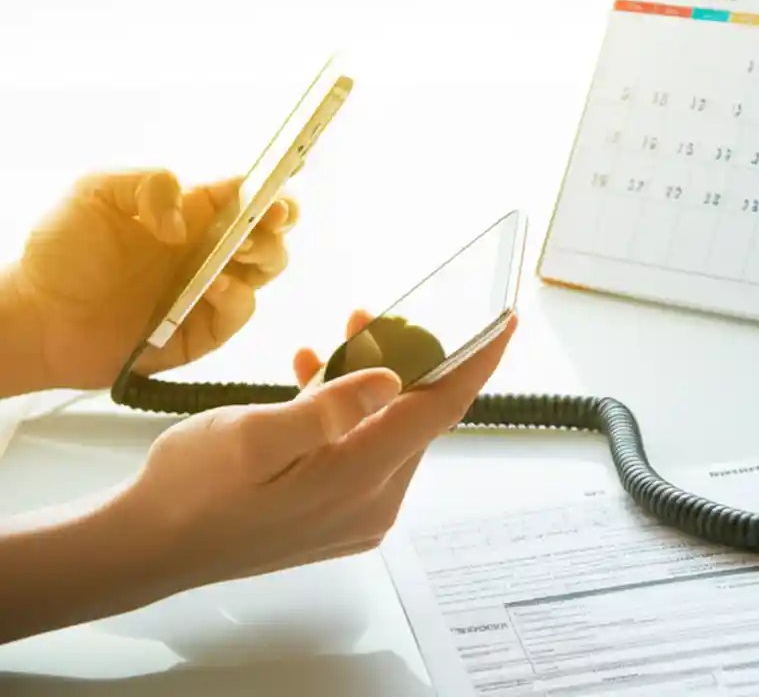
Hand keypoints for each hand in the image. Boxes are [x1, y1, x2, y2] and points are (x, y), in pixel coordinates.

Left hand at [12, 169, 297, 389]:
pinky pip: (241, 311)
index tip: (271, 191)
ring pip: (267, 269)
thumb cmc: (62, 252)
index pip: (246, 194)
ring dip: (267, 256)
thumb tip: (184, 223)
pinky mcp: (206, 329)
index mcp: (191, 212)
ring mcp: (210, 289)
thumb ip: (148, 184)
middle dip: (278, 221)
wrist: (40, 317)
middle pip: (270, 231)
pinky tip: (213, 287)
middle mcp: (207, 248)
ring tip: (241, 251)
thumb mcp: (95, 192)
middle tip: (263, 221)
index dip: (269, 189)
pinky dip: (237, 297)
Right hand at [120, 309, 514, 593]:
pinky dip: (344, 416)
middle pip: (414, 417)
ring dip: (366, 385)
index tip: (505, 324)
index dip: (476, 362)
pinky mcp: (335, 519)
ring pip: (385, 432)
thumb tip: (393, 381)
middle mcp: (374, 502)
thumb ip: (329, 408)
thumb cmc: (191, 489)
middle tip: (372, 316)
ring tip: (336, 340)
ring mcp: (357, 515)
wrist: (147, 548)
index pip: (441, 410)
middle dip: (404, 361)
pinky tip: (309, 380)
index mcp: (361, 477)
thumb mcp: (252, 435)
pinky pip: (359, 453)